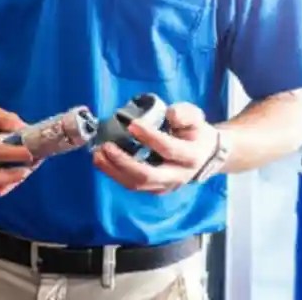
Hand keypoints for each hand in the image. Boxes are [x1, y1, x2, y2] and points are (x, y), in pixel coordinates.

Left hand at [92, 102, 219, 193]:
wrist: (203, 154)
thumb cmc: (195, 132)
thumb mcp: (195, 118)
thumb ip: (184, 114)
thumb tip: (170, 114)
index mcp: (190, 156)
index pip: (168, 149)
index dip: (150, 137)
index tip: (132, 124)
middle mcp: (177, 176)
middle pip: (147, 175)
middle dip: (123, 162)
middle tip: (106, 146)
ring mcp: (165, 186)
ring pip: (136, 184)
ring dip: (113, 170)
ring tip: (97, 154)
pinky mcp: (154, 189)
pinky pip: (132, 185)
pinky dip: (114, 173)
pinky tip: (102, 161)